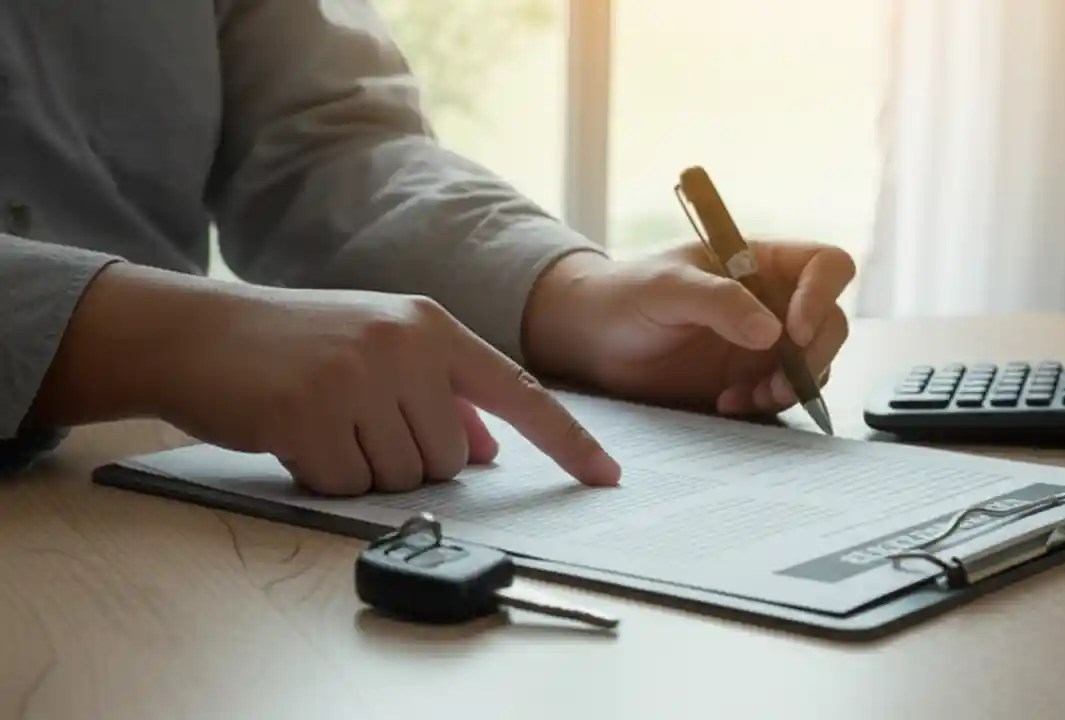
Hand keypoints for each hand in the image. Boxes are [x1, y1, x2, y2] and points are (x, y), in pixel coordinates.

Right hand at [32, 264, 620, 494]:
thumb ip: (442, 393)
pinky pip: (350, 487)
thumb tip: (489, 451)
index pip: (519, 391)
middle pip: (454, 459)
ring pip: (405, 479)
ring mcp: (356, 380)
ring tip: (326, 420)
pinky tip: (298, 435)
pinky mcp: (309, 417)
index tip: (606, 476)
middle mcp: (403, 347)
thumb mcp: (380, 348)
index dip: (567, 440)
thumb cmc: (298, 343)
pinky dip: (327, 477)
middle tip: (359, 419)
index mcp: (430, 325)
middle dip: (413, 459)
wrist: (198, 331)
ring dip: (367, 469)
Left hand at [524, 240, 855, 415]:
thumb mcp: (666, 288)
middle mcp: (772, 298)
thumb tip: (771, 332)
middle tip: (777, 383)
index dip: (822, 296)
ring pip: (815, 362)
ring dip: (792, 386)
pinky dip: (766, 402)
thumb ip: (718, 301)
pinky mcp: (749, 375)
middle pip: (831, 321)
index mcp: (760, 260)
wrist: (594, 338)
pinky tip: (729, 402)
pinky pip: (783, 391)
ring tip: (748, 397)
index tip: (791, 330)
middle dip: (813, 356)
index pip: (825, 265)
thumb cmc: (625, 295)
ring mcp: (764, 340)